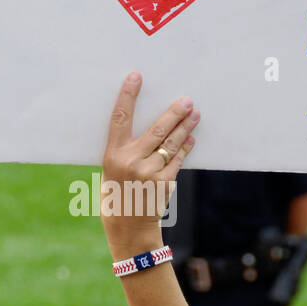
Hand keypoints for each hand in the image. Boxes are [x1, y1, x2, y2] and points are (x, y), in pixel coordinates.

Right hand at [101, 72, 199, 255]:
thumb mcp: (111, 171)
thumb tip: (150, 126)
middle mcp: (130, 162)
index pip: (119, 118)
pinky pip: (178, 160)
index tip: (136, 77)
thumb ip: (125, 150)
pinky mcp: (164, 184)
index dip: (127, 96)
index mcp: (112, 155)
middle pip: (156, 129)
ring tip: (195, 114)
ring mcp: (148, 173)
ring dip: (185, 127)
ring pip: (171, 143)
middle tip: (186, 100)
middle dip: (174, 112)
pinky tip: (191, 139)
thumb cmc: (117, 194)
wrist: (127, 228)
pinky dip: (185, 148)